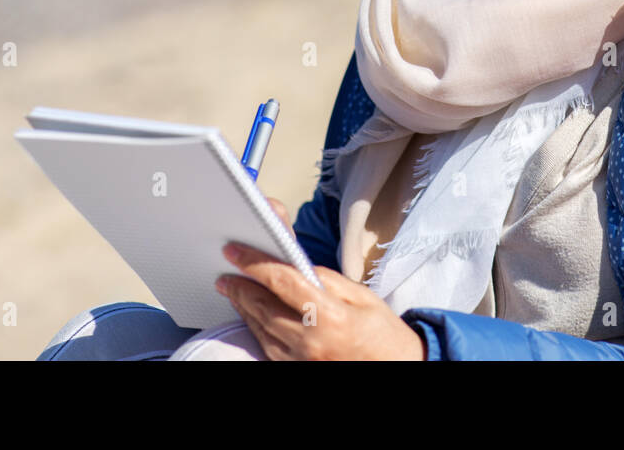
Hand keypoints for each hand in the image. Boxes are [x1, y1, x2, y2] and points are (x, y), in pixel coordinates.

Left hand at [214, 197, 425, 360]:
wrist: (398, 369)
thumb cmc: (383, 333)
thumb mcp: (362, 296)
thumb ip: (326, 280)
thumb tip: (295, 267)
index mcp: (331, 317)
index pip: (283, 282)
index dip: (255, 264)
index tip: (235, 252)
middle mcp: (311, 343)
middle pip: (263, 308)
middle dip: (240, 288)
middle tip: (225, 273)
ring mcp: (301, 362)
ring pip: (261, 330)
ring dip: (244, 307)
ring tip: (233, 289)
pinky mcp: (296, 371)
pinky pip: (268, 347)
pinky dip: (256, 327)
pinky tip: (253, 314)